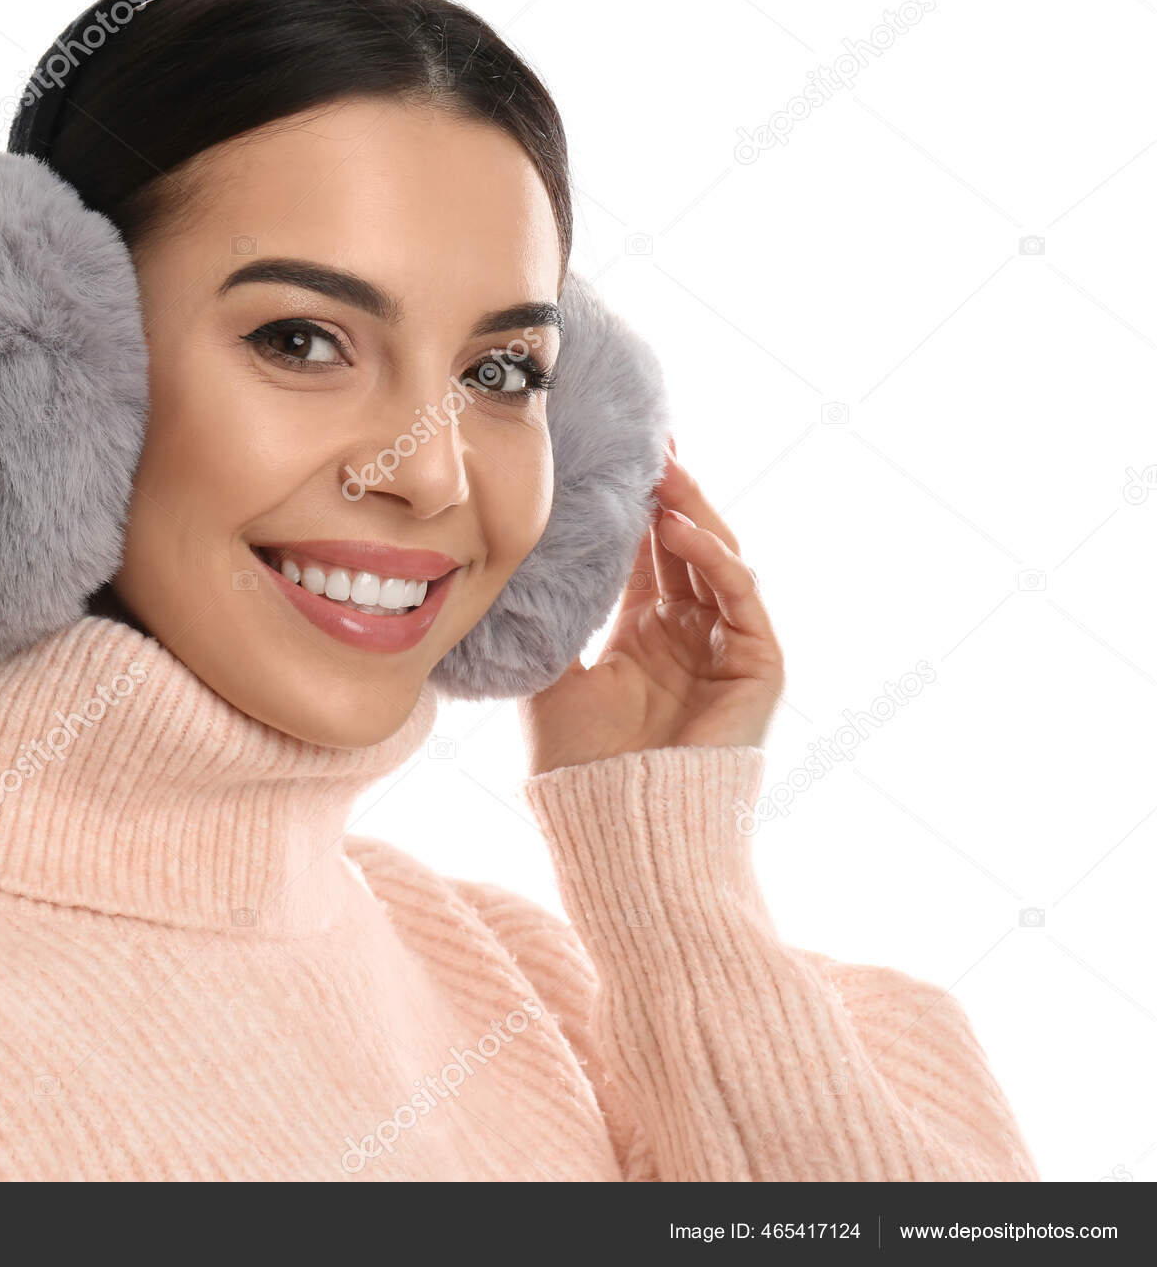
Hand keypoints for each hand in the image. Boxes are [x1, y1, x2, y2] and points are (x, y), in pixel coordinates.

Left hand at [519, 438, 783, 774]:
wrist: (617, 828)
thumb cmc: (579, 766)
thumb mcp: (551, 676)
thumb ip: (546, 619)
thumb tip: (508, 561)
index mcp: (644, 633)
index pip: (645, 552)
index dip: (633, 505)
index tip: (614, 455)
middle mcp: (688, 633)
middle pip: (684, 544)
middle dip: (669, 491)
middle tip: (649, 438)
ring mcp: (726, 648)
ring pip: (717, 559)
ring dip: (691, 512)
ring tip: (661, 469)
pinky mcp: (758, 667)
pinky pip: (742, 598)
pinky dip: (715, 560)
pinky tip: (679, 529)